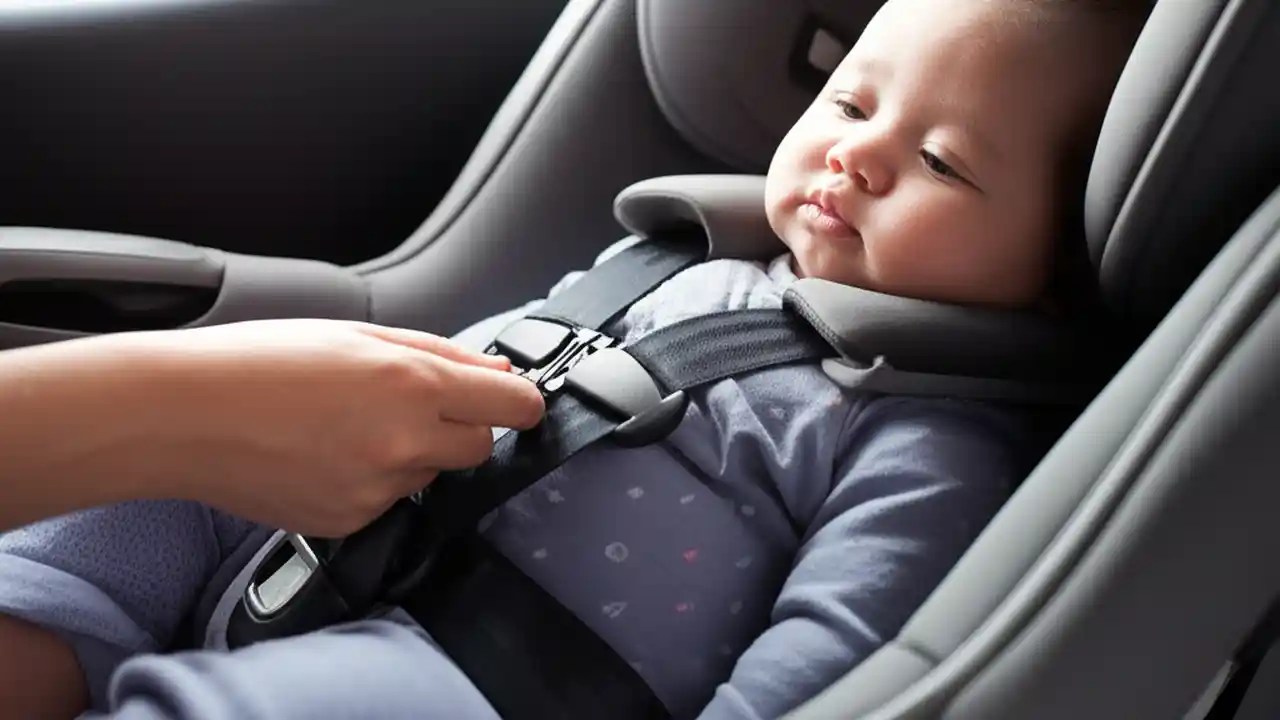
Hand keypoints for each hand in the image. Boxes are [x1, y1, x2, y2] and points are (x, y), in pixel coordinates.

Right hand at [119, 319, 543, 535]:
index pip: (513, 406)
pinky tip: (326, 454)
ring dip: (411, 453)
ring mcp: (377, 489)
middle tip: (414, 405)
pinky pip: (388, 500)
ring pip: (430, 474)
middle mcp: (404, 442)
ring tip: (347, 425)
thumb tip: (495, 372)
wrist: (182, 416)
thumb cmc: (261, 362)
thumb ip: (438, 353)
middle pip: (480, 448)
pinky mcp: (349, 521)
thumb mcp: (359, 334)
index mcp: (412, 383)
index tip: (515, 400)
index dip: (520, 400)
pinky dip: (372, 480)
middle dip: (464, 426)